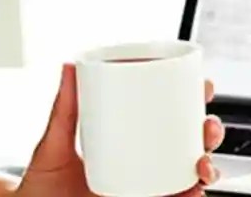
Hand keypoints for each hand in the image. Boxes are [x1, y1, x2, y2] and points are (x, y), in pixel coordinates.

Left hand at [15, 63, 224, 195]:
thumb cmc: (42, 186)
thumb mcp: (53, 145)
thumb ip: (63, 111)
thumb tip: (69, 67)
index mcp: (126, 143)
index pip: (165, 119)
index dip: (189, 103)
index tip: (201, 86)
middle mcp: (141, 167)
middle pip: (188, 146)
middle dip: (208, 132)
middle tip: (205, 123)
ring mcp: (145, 192)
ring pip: (190, 177)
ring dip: (208, 166)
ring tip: (201, 161)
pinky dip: (194, 196)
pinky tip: (193, 190)